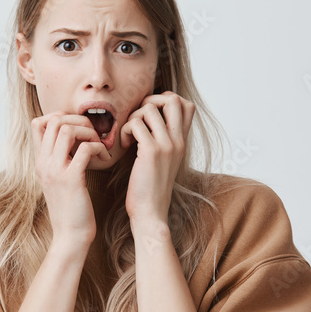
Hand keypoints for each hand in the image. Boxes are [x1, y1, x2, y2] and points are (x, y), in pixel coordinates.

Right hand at [31, 111, 111, 247]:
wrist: (70, 237)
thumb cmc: (71, 209)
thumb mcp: (58, 181)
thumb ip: (60, 161)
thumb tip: (73, 141)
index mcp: (40, 162)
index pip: (38, 122)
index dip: (60, 117)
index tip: (78, 129)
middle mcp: (43, 163)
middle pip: (54, 120)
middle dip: (78, 120)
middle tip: (93, 135)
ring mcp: (55, 171)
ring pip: (67, 129)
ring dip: (89, 132)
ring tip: (98, 145)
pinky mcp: (71, 180)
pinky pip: (85, 149)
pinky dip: (99, 148)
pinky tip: (104, 159)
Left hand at [119, 91, 193, 224]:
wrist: (151, 213)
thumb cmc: (151, 188)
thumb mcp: (164, 161)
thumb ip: (162, 140)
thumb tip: (149, 120)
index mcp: (183, 141)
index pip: (186, 104)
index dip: (166, 101)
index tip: (150, 117)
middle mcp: (179, 140)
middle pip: (172, 99)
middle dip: (150, 101)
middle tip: (138, 119)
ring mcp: (167, 145)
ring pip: (149, 108)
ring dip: (133, 118)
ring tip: (129, 136)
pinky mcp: (151, 151)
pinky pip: (135, 123)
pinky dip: (125, 130)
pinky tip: (124, 145)